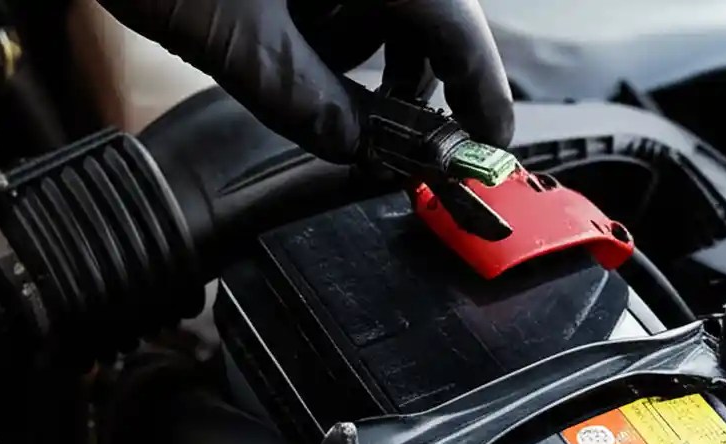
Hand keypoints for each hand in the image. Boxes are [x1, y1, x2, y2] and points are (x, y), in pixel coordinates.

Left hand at [95, 0, 514, 162]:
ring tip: (292, 65)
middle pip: (425, 16)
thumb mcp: (237, 40)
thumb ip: (307, 103)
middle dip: (400, 79)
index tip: (488, 142)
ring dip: (350, 48)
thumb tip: (355, 147)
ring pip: (378, 1)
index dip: (479, 95)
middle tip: (379, 134)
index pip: (458, 30)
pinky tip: (272, 28)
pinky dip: (319, 16)